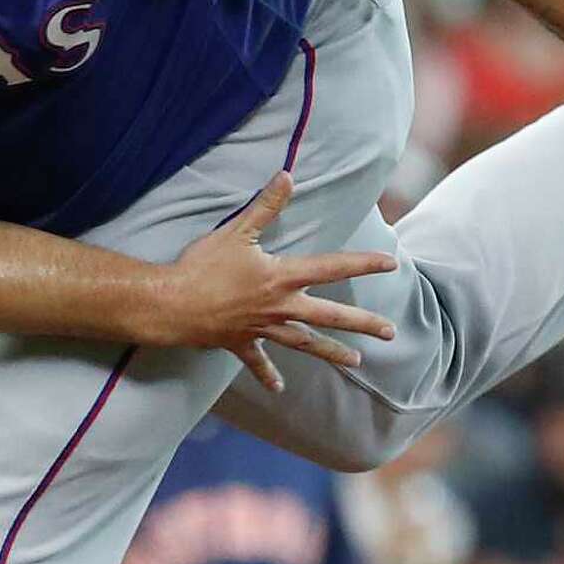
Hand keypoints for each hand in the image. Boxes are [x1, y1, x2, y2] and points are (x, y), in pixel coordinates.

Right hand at [146, 171, 396, 392]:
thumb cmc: (203, 267)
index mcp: (282, 277)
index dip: (362, 264)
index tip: (390, 264)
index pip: (332, 268)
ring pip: (305, 343)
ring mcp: (262, 328)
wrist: (172, 305)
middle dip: (362, 323)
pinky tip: (279, 388)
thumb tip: (288, 175)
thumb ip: (266, 205)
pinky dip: (268, 374)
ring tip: (356, 362)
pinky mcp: (241, 343)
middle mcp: (279, 306)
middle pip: (329, 315)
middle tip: (391, 332)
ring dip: (331, 353)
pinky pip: (258, 362)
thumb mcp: (237, 230)